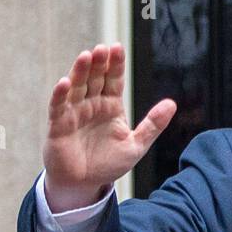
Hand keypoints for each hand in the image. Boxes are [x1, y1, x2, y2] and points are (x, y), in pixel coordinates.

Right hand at [43, 43, 175, 211]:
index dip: (115, 65)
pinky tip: (65, 83)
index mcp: (111, 106)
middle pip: (95, 79)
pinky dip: (61, 94)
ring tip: (87, 56)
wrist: (86, 183)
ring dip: (80, 71)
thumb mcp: (136, 145)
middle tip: (103, 48)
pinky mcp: (59, 124)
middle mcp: (92, 105)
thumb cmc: (109, 163)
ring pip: (77, 87)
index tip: (118, 47)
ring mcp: (74, 112)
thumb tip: (172, 104)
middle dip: (99, 63)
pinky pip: (59, 106)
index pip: (114, 80)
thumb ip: (153, 125)